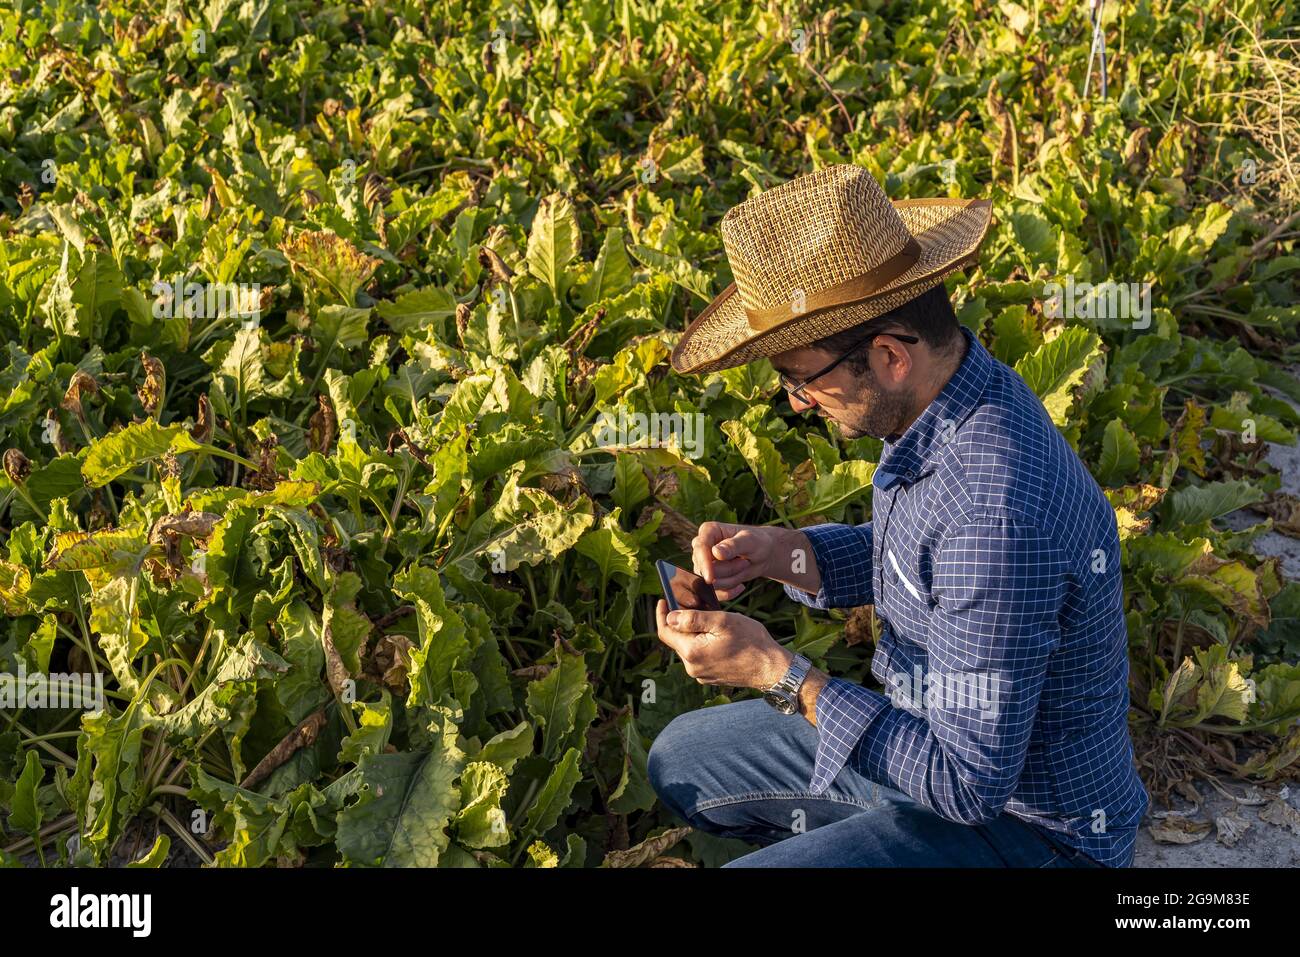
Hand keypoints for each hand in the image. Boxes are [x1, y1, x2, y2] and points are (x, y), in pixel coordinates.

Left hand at [655, 599, 791, 689]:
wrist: (771, 668)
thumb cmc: (751, 642)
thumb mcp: (722, 622)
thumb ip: (693, 619)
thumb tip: (670, 617)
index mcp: (692, 652)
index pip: (665, 632)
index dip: (661, 615)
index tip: (662, 600)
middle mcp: (692, 667)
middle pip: (677, 640)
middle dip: (680, 622)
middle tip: (690, 604)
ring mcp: (702, 674)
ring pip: (689, 647)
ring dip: (693, 632)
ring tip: (708, 619)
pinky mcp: (711, 676)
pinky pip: (699, 656)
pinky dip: (702, 643)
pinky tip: (716, 635)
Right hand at [691, 522, 778, 599]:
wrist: (763, 554)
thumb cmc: (756, 542)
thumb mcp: (749, 541)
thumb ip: (733, 545)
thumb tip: (716, 552)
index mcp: (708, 531)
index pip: (700, 549)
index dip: (704, 564)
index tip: (710, 578)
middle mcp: (702, 547)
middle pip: (705, 569)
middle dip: (728, 570)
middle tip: (746, 562)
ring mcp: (703, 563)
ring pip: (711, 582)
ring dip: (732, 579)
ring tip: (744, 566)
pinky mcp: (708, 577)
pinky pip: (715, 592)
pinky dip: (729, 592)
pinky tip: (740, 586)